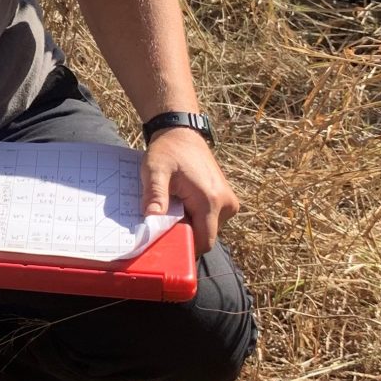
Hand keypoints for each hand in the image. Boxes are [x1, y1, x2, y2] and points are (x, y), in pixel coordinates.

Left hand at [141, 129, 237, 255]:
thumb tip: (151, 219)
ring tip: (175, 206)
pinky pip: (211, 219)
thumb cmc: (168, 151)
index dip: (185, 246)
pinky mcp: (226, 199)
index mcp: (210, 201)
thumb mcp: (155, 171)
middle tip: (167, 219)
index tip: (167, 241)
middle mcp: (226, 204)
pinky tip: (183, 203)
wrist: (182, 133)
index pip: (204, 242)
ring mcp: (229, 202)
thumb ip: (155, 195)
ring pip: (208, 229)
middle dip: (186, 234)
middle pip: (206, 236)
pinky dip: (196, 217)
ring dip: (191, 224)